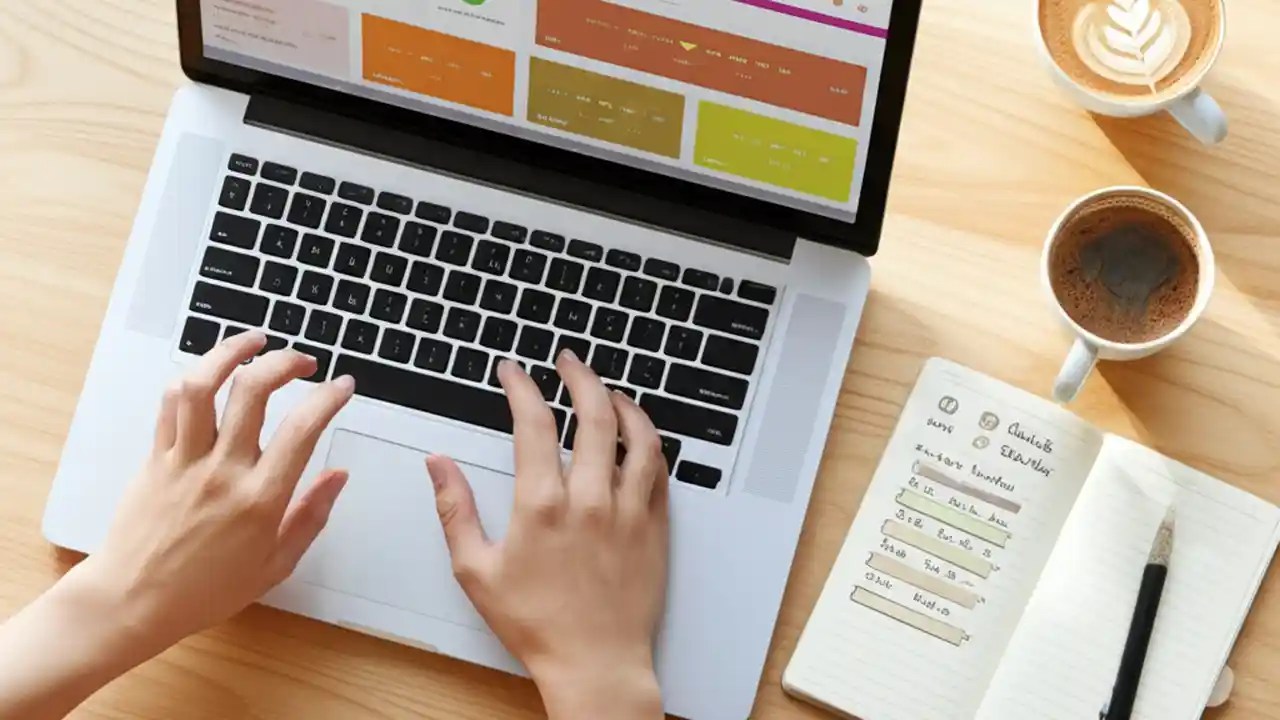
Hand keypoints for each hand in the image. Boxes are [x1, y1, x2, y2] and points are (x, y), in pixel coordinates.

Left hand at [82, 331, 354, 651]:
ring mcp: (183, 461)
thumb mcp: (276, 564)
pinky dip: (193, 378)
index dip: (329, 398)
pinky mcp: (154, 459)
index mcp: (259, 499)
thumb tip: (339, 476)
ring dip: (229, 351)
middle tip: (303, 360)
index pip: (303, 430)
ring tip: (253, 340)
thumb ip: (311, 515)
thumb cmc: (206, 591)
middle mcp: (222, 471)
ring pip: (203, 385)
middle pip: (252, 391)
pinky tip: (211, 373)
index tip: (342, 386)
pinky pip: (170, 404)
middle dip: (284, 362)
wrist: (132, 602)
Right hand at [428, 351, 668, 719]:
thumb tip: (439, 464)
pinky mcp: (655, 526)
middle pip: (593, 414)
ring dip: (622, 401)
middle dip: (578, 376)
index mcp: (542, 506)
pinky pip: (659, 469)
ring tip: (607, 388)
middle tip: (567, 361)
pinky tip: (637, 433)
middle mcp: (591, 500)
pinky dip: (649, 440)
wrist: (595, 664)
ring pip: (636, 435)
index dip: (521, 387)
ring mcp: (628, 511)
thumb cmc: (536, 625)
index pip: (533, 423)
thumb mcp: (476, 570)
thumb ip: (455, 509)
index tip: (513, 372)